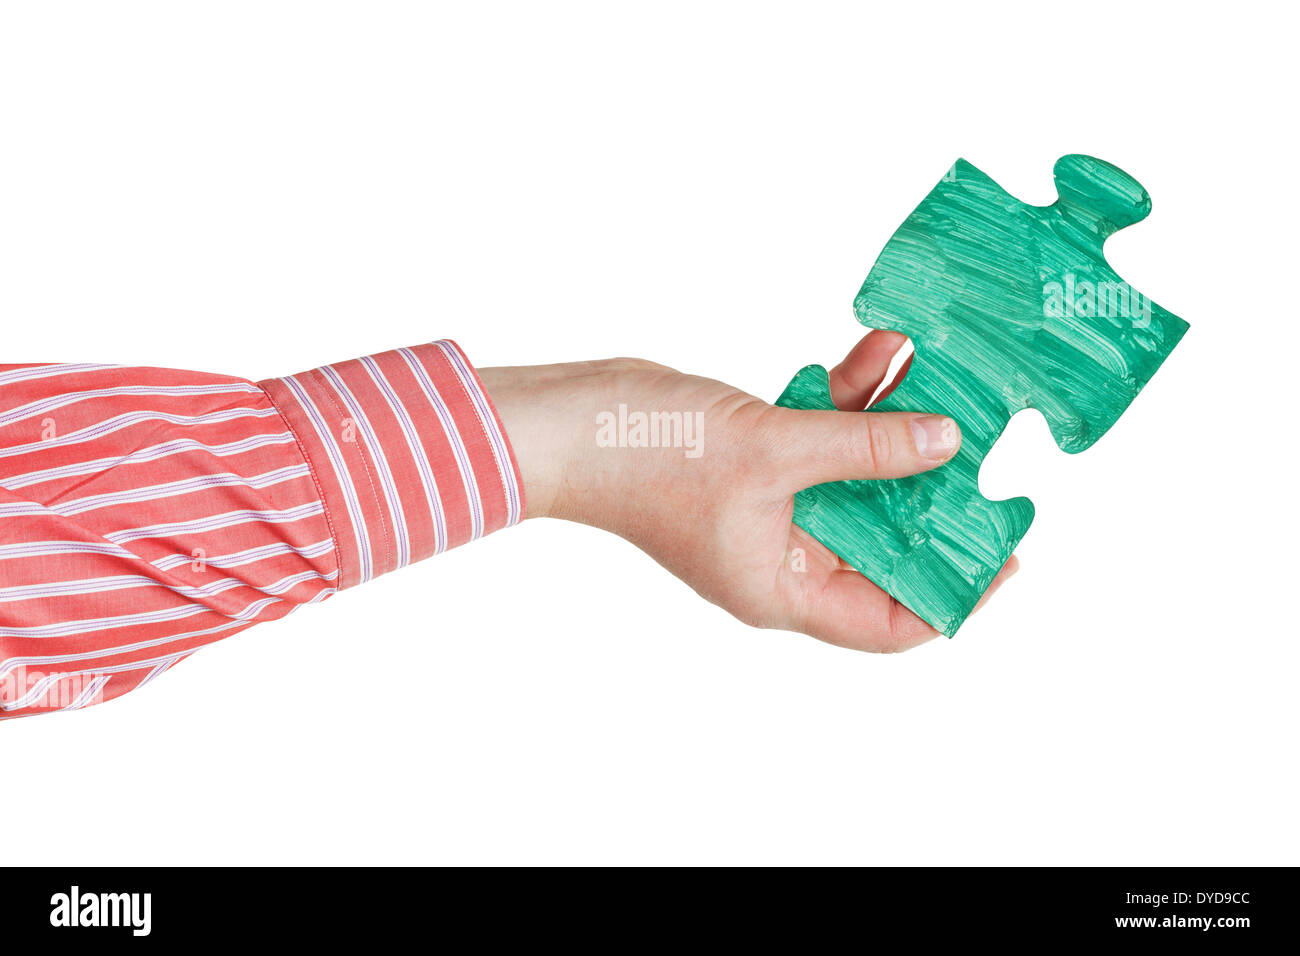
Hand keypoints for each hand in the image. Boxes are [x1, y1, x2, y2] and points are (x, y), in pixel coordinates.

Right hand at [478, 331, 1017, 651]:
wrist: (572, 419)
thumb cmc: (651, 457)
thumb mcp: (776, 451)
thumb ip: (868, 449)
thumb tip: (947, 442)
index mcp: (784, 589)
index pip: (889, 622)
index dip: (953, 595)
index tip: (1002, 553)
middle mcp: (783, 557)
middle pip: (883, 543)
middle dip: (933, 496)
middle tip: (987, 456)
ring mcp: (771, 508)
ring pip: (858, 479)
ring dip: (897, 431)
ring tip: (947, 383)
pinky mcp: (759, 461)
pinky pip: (824, 437)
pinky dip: (852, 400)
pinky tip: (886, 352)